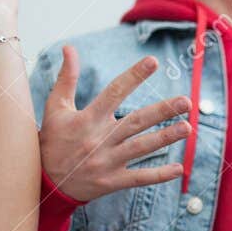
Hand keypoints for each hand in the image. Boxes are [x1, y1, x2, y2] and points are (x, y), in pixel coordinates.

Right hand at [40, 46, 190, 202]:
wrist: (44, 182)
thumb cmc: (52, 140)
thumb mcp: (55, 108)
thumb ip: (67, 78)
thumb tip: (70, 48)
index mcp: (88, 119)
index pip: (114, 92)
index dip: (133, 76)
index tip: (153, 61)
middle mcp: (99, 139)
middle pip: (135, 122)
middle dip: (162, 111)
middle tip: (186, 101)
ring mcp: (107, 161)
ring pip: (141, 148)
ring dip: (165, 138)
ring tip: (188, 127)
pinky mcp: (111, 182)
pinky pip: (138, 178)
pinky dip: (158, 175)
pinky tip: (179, 168)